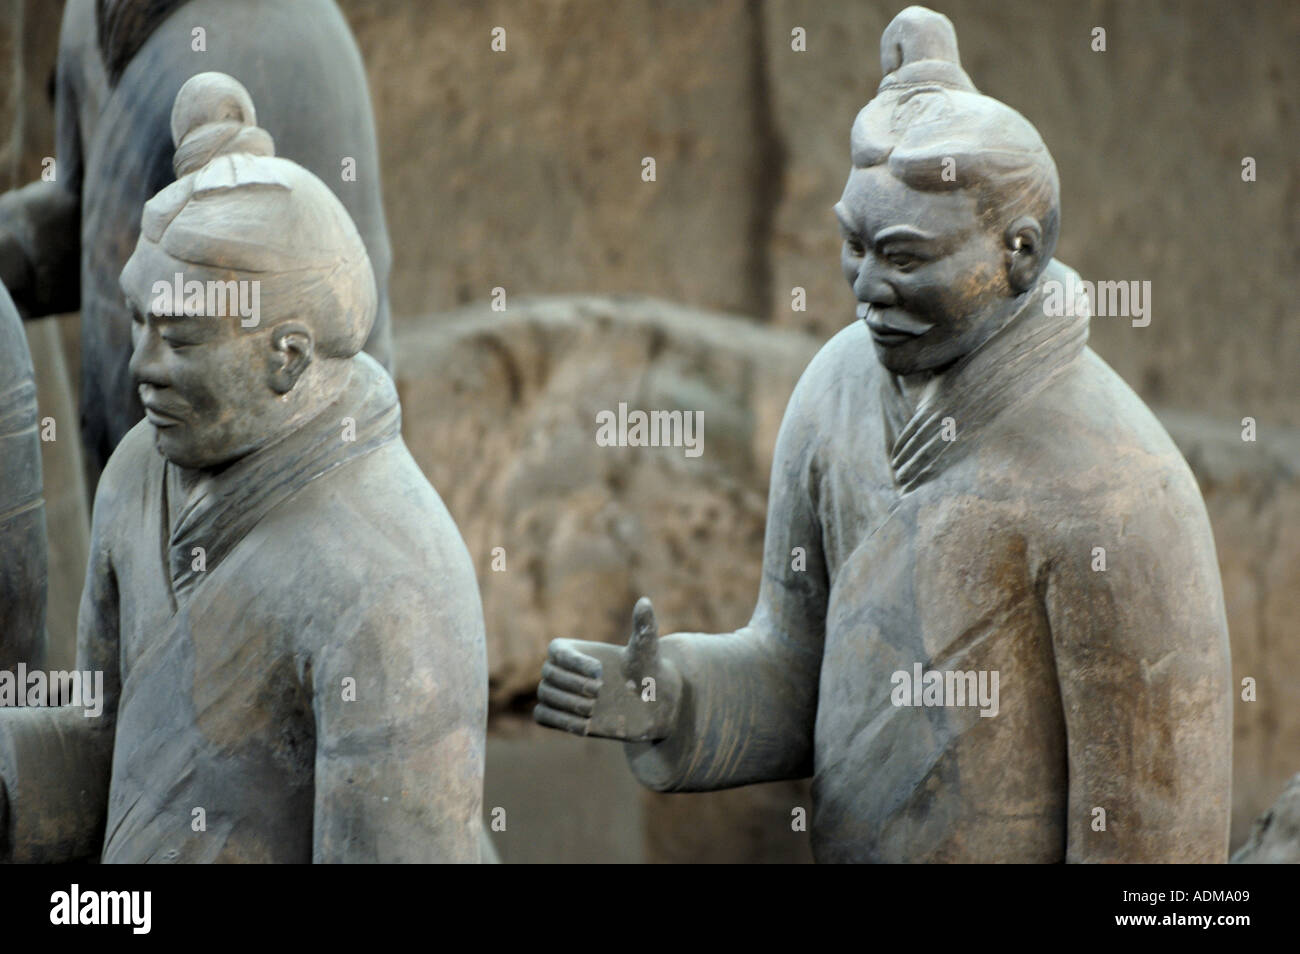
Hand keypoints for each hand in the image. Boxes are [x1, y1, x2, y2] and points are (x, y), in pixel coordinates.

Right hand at [534, 597, 681, 741]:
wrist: (650, 703)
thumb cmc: (647, 670)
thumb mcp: (646, 649)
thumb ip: (644, 626)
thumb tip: (645, 601)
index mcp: (576, 649)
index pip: (556, 650)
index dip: (574, 662)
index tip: (600, 673)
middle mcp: (564, 670)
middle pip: (548, 674)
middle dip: (571, 684)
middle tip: (600, 692)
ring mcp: (561, 693)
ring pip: (544, 695)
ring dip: (567, 704)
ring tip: (593, 709)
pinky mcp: (561, 716)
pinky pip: (542, 716)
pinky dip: (558, 720)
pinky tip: (586, 725)